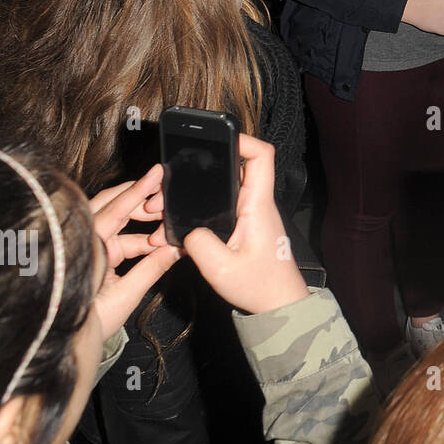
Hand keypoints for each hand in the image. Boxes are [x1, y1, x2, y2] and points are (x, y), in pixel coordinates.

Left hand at [88, 165, 181, 340]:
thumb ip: (152, 268)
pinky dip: (140, 236)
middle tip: (169, 195)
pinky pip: (120, 235)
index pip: (116, 210)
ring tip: (169, 222)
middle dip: (143, 199)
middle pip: (114, 205)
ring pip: (118, 219)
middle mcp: (85, 239)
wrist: (67, 341)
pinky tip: (160, 240)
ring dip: (144, 220)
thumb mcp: (125, 296)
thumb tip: (178, 248)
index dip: (138, 190)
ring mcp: (89, 244)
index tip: (157, 173)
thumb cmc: (88, 321)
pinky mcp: (96, 252)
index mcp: (87, 246)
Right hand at [162, 133, 308, 314]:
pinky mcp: (243, 224)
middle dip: (200, 169)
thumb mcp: (222, 270)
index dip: (242, 140)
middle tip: (170, 182)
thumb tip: (186, 230)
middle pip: (233, 168)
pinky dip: (198, 209)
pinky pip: (220, 205)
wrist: (278, 305)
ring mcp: (250, 213)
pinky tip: (177, 224)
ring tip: (165, 207)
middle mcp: (256, 204)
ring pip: (221, 188)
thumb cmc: (261, 287)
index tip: (215, 138)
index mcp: (257, 206)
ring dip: (195, 192)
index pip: (260, 157)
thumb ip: (200, 245)